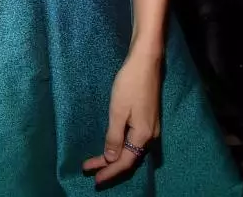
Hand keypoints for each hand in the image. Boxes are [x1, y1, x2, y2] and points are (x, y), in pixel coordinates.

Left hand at [83, 52, 160, 185]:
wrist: (146, 63)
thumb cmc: (129, 84)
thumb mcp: (117, 111)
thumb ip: (114, 137)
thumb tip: (112, 160)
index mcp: (143, 136)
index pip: (125, 162)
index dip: (109, 172)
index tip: (93, 179)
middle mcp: (150, 136)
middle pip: (130, 159)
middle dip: (110, 168)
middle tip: (91, 174)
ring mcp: (151, 128)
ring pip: (133, 152)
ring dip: (116, 159)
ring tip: (98, 165)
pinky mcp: (149, 121)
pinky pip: (135, 143)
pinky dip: (123, 149)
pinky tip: (115, 149)